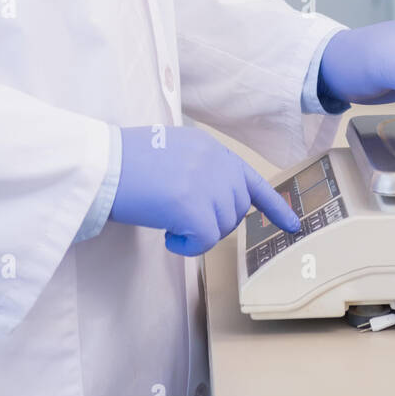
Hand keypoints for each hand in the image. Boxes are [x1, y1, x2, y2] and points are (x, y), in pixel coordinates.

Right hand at [110, 125, 299, 255]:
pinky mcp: (194, 207)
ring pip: (221, 228)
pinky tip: (166, 233)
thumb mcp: (172, 153)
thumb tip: (210, 199)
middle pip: (235, 210)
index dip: (274, 206)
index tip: (292, 225)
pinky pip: (204, 242)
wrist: (102, 165)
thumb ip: (198, 170)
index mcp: (211, 149)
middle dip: (213, 222)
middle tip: (180, 217)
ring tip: (167, 218)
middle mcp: (216, 163)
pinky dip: (187, 245)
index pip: (252, 181)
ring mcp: (207, 184)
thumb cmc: (126, 163)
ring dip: (196, 233)